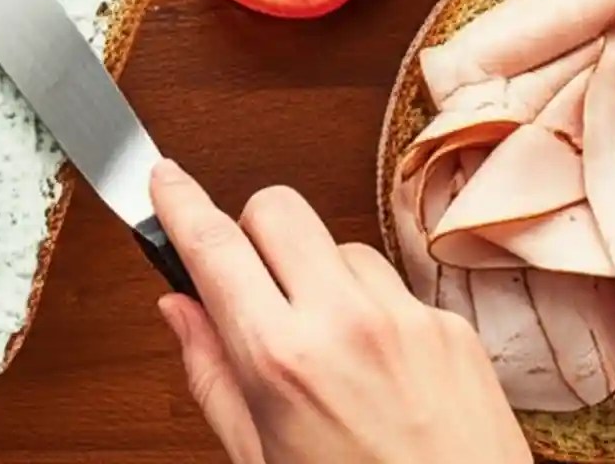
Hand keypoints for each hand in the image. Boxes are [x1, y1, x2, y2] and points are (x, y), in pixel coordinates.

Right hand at [149, 161, 532, 463]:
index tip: (163, 178)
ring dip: (317, 274)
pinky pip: (392, 284)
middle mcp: (345, 323)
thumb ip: (210, 373)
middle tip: (248, 276)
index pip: (213, 245)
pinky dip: (369, 309)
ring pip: (337, 243)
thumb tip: (178, 308)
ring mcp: (406, 318)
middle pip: (278, 207)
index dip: (179, 201)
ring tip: (324, 344)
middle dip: (251, 228)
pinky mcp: (451, 326)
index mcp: (281, 360)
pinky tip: (374, 366)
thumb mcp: (258, 457)